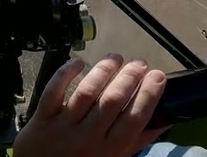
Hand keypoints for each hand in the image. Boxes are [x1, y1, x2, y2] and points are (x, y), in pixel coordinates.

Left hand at [13, 54, 168, 156]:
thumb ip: (138, 140)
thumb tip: (165, 120)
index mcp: (110, 151)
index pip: (134, 119)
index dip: (148, 95)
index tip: (157, 76)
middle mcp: (88, 138)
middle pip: (112, 101)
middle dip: (129, 77)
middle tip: (139, 64)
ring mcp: (63, 128)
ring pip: (86, 92)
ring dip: (103, 71)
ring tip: (115, 59)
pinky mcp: (42, 119)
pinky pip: (53, 91)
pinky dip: (65, 73)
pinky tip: (79, 62)